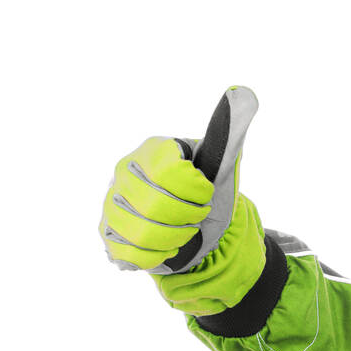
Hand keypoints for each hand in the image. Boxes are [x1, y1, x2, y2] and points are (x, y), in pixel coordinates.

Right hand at [100, 85, 259, 282]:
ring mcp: (111, 201)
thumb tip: (243, 94)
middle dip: (187, 218)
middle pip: (155, 205)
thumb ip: (230, 132)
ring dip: (174, 239)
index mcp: (153, 149)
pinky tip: (168, 247)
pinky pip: (129, 252)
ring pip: (141, 232)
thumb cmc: (207, 192)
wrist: (195, 228)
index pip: (170, 171)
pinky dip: (156, 256)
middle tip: (200, 217)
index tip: (207, 193)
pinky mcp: (107, 231)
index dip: (196, 191)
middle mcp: (125, 170)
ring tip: (185, 233)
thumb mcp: (222, 164)